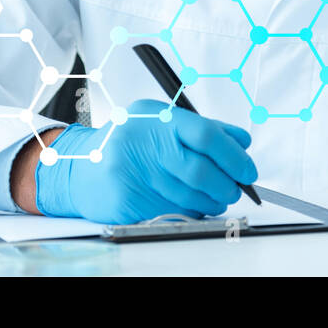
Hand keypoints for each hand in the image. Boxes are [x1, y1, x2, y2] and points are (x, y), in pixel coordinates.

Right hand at [34, 99, 258, 223]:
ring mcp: (131, 172)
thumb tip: (242, 142)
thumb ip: (202, 128)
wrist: (79, 167)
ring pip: (189, 196)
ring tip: (217, 199)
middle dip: (227, 184)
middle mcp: (142, 142)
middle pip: (200, 170)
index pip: (206, 134)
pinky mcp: (126, 200)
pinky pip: (172, 212)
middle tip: (236, 189)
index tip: (248, 170)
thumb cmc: (129, 142)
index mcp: (155, 116)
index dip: (233, 156)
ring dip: (212, 202)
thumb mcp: (160, 121)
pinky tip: (193, 206)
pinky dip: (192, 212)